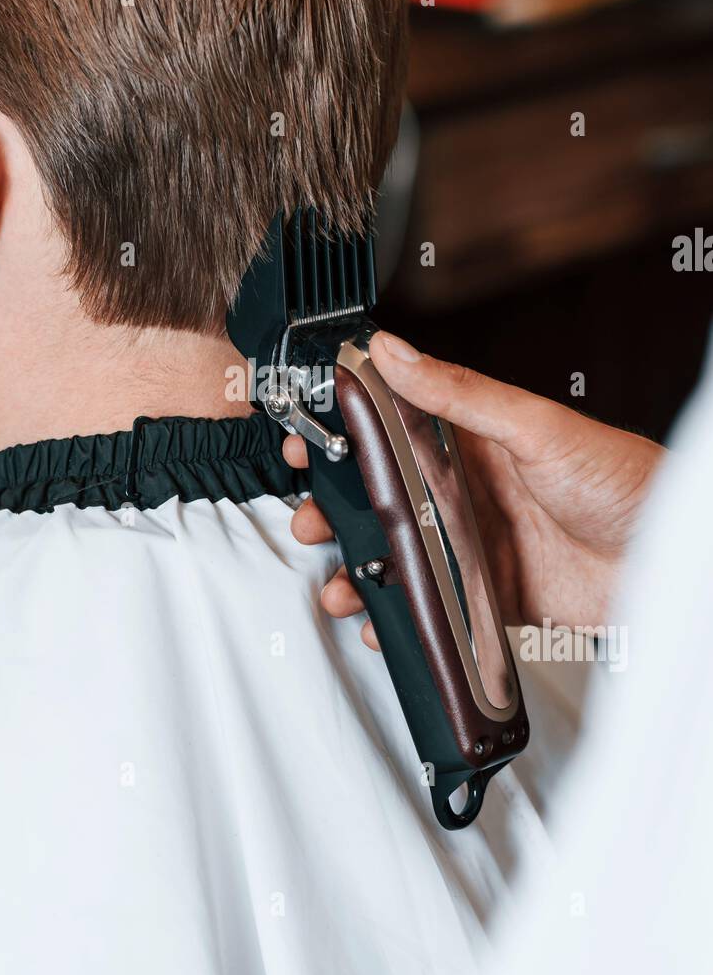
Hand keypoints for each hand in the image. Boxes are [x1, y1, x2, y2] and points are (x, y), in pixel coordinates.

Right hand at [284, 331, 662, 649]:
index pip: (390, 432)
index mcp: (471, 441)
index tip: (303, 443)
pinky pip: (432, 611)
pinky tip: (383, 624)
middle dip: (335, 514)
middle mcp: (466, 494)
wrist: (670, 562)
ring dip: (359, 573)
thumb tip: (394, 350)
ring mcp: (474, 548)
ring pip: (397, 560)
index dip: (342, 438)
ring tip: (340, 586)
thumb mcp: (532, 426)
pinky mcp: (489, 599)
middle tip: (310, 522)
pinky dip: (401, 620)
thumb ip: (459, 392)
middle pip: (380, 503)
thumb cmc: (619, 479)